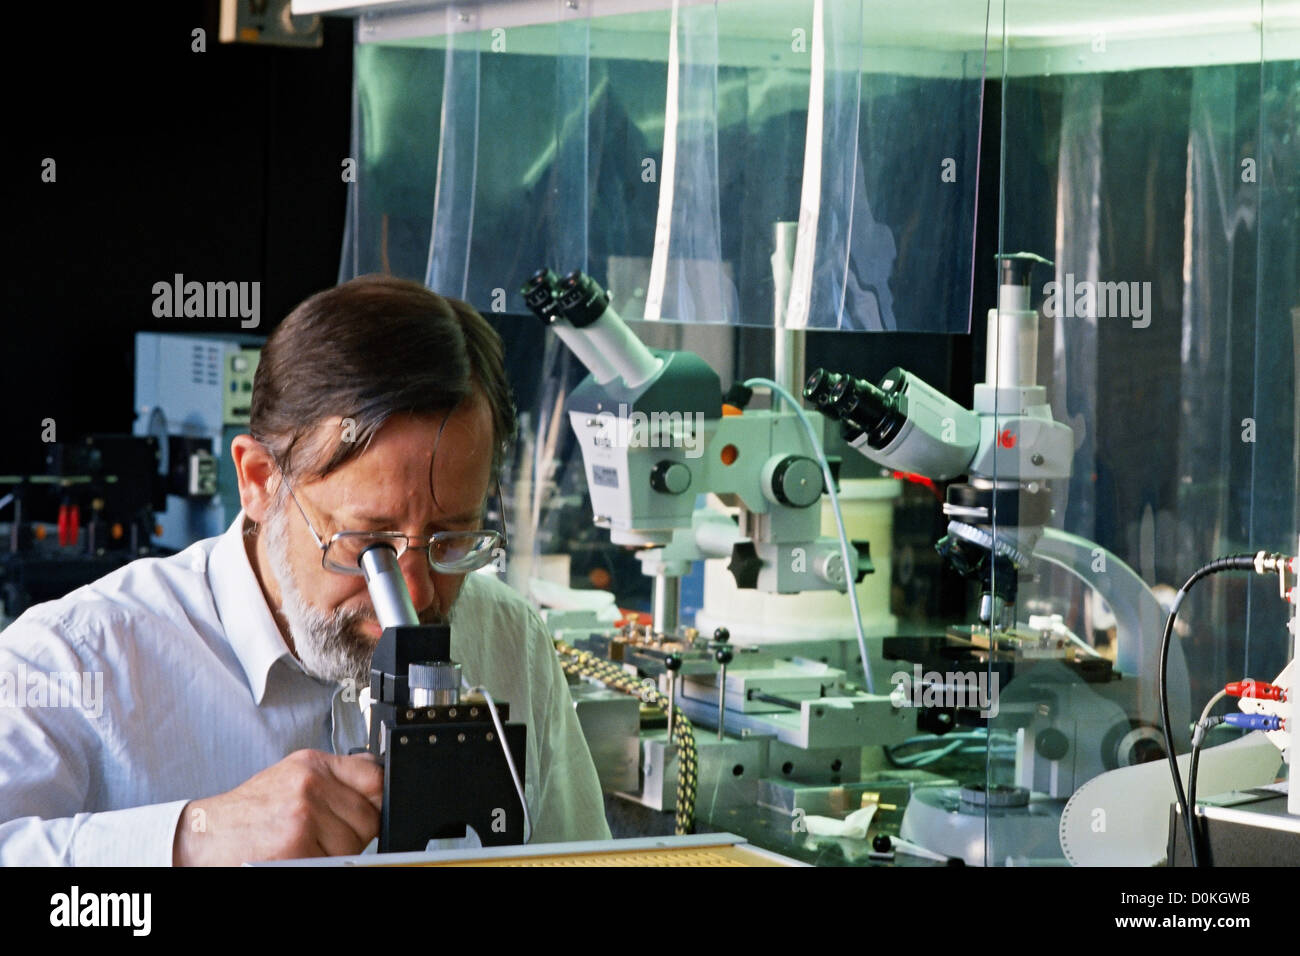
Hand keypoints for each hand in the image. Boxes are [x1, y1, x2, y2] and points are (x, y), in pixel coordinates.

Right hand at [173, 749, 382, 865]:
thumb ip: (333, 777)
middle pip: (369, 816)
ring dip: (339, 854)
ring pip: (355, 845)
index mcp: (311, 765)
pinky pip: (334, 863)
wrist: (202, 837)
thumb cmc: (246, 814)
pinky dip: (321, 864)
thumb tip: (376, 773)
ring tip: (306, 847)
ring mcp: (304, 816)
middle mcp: (309, 785)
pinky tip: (298, 857)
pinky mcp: (297, 847)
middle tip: (324, 836)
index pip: (375, 776)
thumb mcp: (290, 778)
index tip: (374, 809)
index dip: (379, 798)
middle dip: (355, 833)